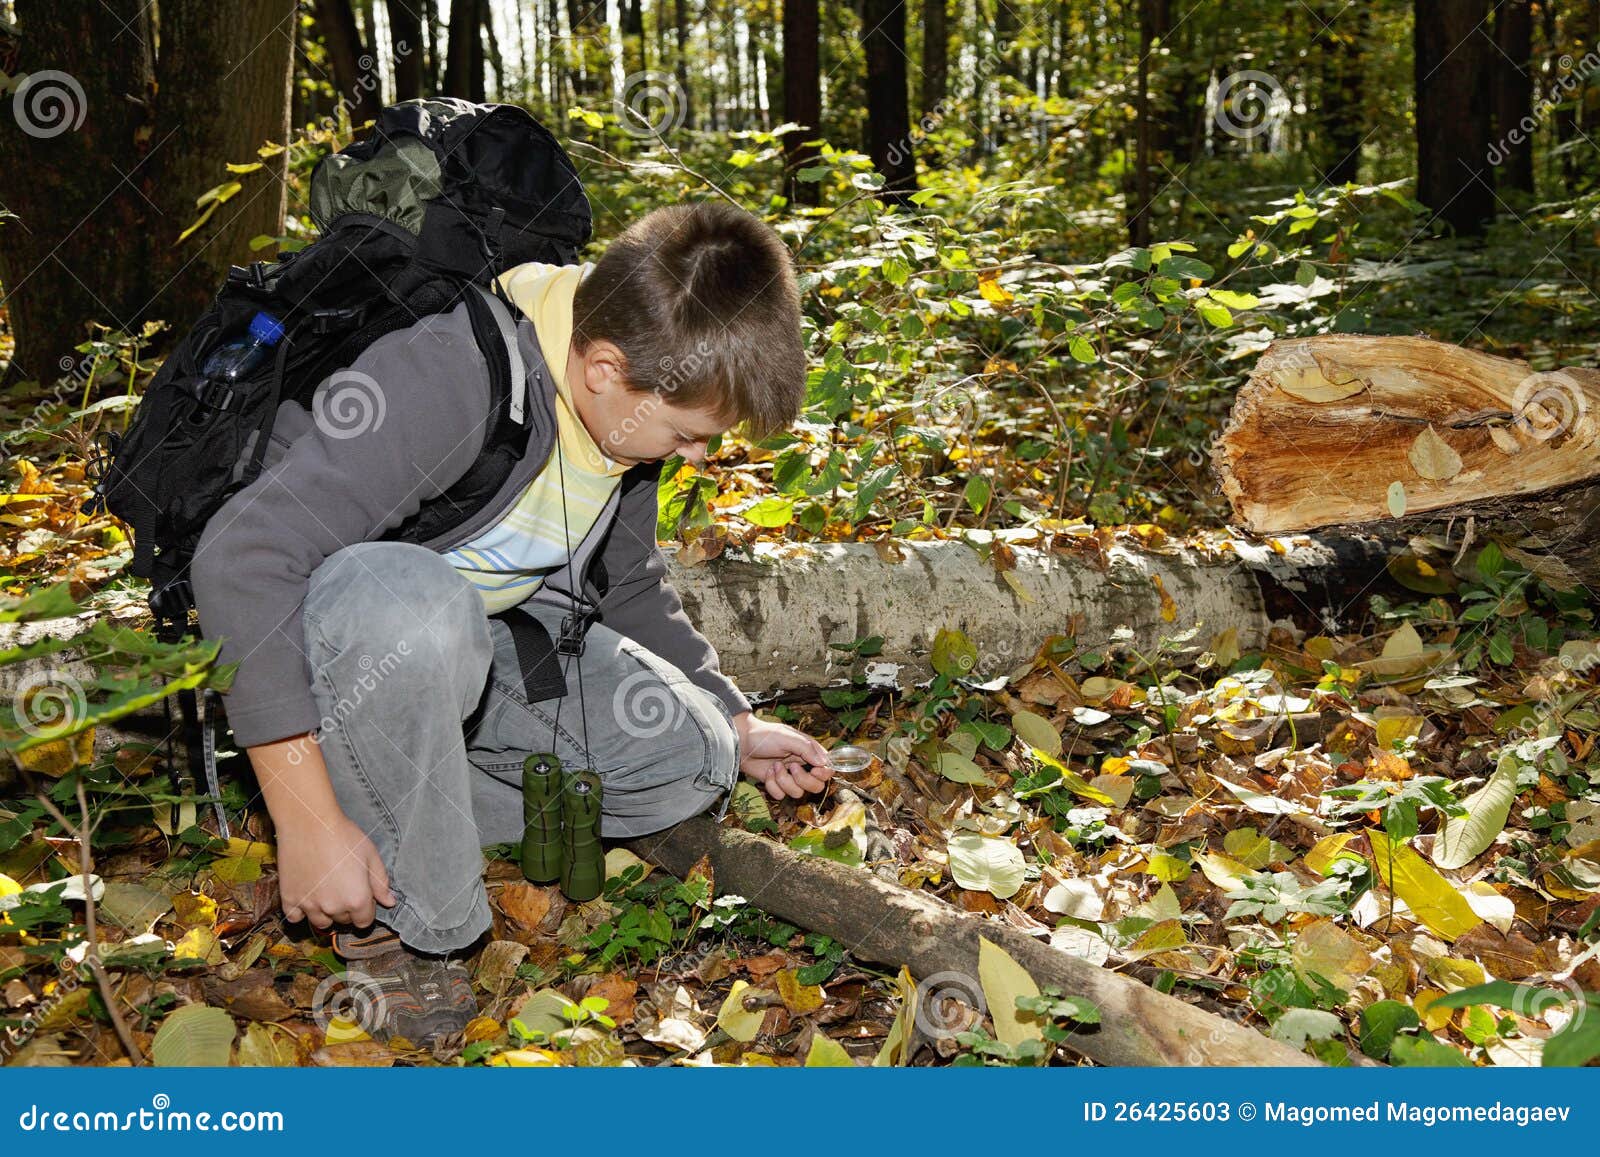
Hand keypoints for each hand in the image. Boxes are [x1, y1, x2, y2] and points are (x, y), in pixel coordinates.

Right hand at [275, 810, 396, 930]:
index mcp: (357, 899)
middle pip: (343, 920)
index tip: (361, 895)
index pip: (365, 921)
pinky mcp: (290, 899)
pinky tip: (308, 895)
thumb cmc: (343, 835)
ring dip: (326, 913)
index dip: (366, 909)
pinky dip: (301, 911)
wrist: (309, 823)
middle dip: (347, 908)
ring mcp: (309, 905)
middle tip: (343, 885)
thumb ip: (381, 883)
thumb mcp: (371, 855)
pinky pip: (296, 918)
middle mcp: (334, 907)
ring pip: (321, 923)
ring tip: (327, 890)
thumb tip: (390, 902)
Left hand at [732, 711, 834, 800]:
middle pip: (816, 786)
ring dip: (784, 781)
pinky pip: (781, 795)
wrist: (741, 744)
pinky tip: (768, 773)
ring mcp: (789, 777)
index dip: (823, 773)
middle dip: (803, 780)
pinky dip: (773, 785)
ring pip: (798, 793)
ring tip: (775, 766)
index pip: (827, 769)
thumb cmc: (764, 736)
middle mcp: (802, 766)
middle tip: (791, 767)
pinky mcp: (776, 785)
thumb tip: (823, 763)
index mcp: (809, 753)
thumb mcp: (788, 737)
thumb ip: (807, 749)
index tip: (814, 769)